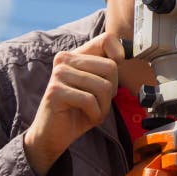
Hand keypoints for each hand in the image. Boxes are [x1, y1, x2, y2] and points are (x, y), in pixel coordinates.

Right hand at [24, 32, 123, 175]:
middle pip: (111, 67)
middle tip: (99, 102)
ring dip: (103, 106)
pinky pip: (90, 100)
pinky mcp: (55, 91)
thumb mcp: (98, 86)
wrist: (53, 135)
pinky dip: (95, 114)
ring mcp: (58, 74)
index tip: (117, 69)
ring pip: (103, 86)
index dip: (119, 53)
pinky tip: (86, 117)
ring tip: (92, 111)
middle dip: (112, 91)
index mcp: (76, 55)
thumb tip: (124, 54)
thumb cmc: (78, 111)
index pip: (106, 39)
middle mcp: (64, 59)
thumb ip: (107, 69)